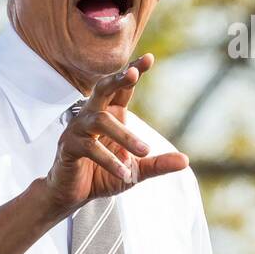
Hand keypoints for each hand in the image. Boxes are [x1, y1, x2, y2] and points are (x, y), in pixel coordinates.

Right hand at [43, 53, 187, 216]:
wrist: (74, 195)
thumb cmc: (103, 175)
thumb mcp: (136, 171)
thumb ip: (158, 164)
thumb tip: (185, 161)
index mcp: (110, 114)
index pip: (122, 88)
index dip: (133, 71)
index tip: (149, 58)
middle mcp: (92, 115)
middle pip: (103, 89)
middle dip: (118, 79)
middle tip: (133, 74)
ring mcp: (78, 129)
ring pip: (100, 120)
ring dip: (124, 135)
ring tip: (144, 151)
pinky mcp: (68, 147)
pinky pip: (89, 147)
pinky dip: (108, 159)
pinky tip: (124, 172)